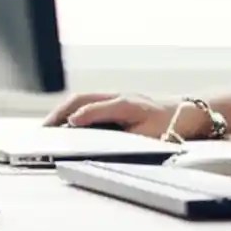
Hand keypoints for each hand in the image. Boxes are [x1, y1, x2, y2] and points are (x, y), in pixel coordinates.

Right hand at [42, 92, 203, 139]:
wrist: (188, 112)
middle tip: (42, 131)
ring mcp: (116, 97)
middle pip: (82, 99)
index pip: (98, 106)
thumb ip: (124, 134)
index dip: (81, 116)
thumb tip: (90, 128)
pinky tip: (63, 125)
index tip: (63, 128)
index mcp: (128, 102)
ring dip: (62, 112)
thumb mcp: (150, 133)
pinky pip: (88, 103)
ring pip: (82, 99)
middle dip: (60, 113)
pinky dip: (72, 112)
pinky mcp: (115, 102)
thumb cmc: (170, 125)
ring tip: (45, 129)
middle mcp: (120, 96)